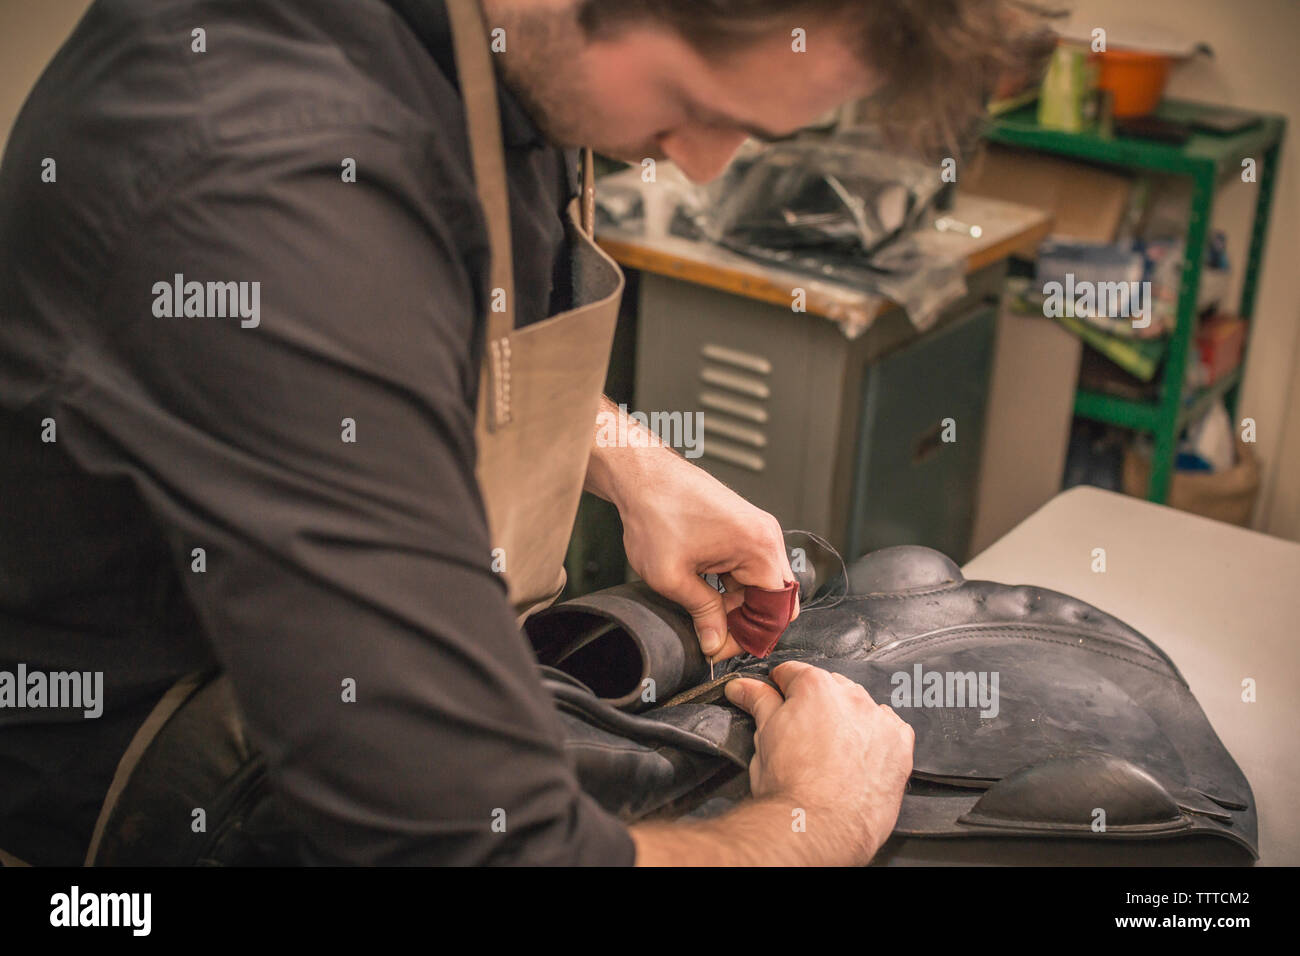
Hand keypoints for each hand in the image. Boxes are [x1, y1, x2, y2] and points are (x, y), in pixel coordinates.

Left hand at [586, 407, 796, 659]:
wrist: (642, 475)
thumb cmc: (656, 511)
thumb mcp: (673, 577)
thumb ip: (701, 614)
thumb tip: (715, 643)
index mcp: (759, 547)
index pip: (778, 609)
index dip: (752, 636)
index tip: (723, 648)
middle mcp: (766, 536)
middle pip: (774, 598)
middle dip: (746, 623)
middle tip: (714, 638)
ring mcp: (756, 530)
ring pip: (760, 585)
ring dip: (736, 605)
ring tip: (703, 616)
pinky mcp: (742, 529)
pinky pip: (748, 569)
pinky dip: (731, 587)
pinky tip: (704, 595)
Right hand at [725, 661, 914, 864]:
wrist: (818, 828)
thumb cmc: (790, 789)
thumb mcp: (764, 737)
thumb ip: (759, 703)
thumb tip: (744, 687)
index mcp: (815, 687)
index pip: (794, 672)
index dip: (780, 687)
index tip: (777, 697)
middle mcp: (851, 697)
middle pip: (830, 687)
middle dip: (816, 704)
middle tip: (802, 732)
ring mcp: (878, 720)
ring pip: (860, 706)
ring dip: (847, 719)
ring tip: (831, 750)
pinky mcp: (900, 746)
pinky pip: (889, 728)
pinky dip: (875, 737)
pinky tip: (859, 756)